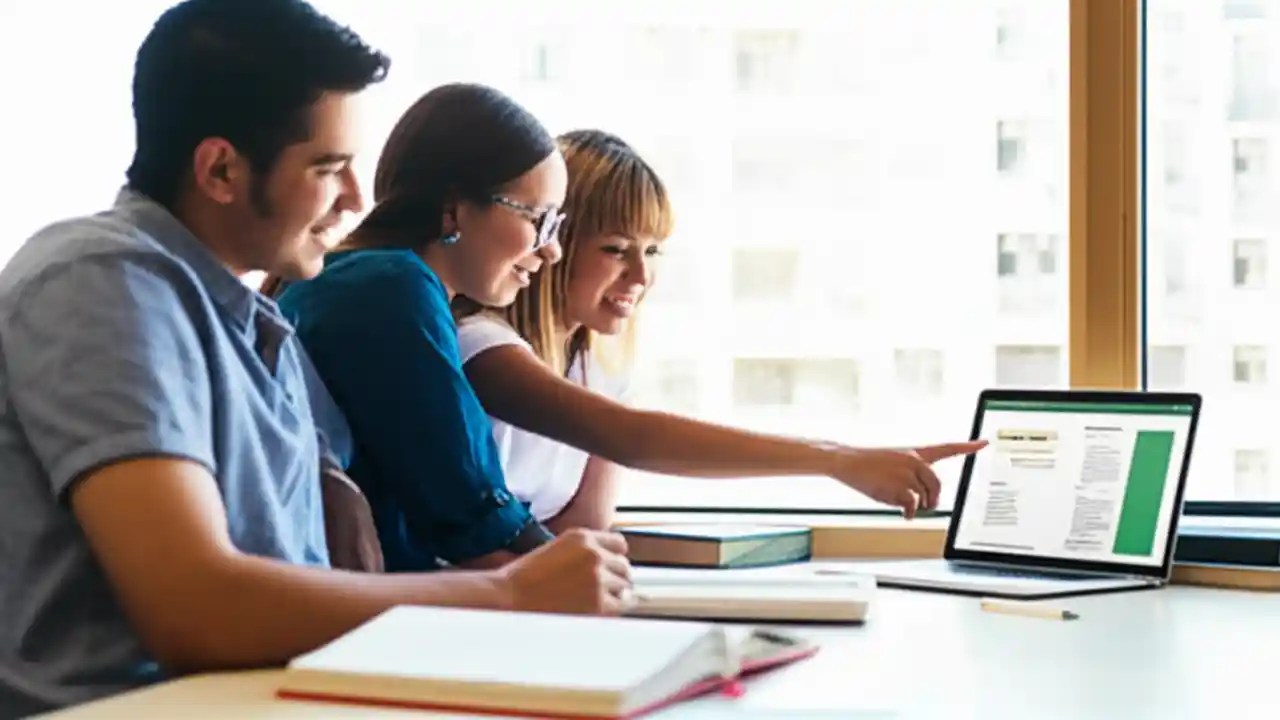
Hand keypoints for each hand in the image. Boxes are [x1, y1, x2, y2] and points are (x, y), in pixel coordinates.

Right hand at [497, 528, 632, 614]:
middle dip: (617, 578)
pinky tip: (604, 611)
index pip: (619, 544)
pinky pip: (623, 605)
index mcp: (581, 537)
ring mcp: (598, 578)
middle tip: (606, 589)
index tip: (612, 568)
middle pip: (624, 566)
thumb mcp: (555, 550)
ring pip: (626, 586)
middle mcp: (594, 554)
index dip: (615, 558)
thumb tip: (605, 567)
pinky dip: (616, 609)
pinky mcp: (599, 603)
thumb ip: (582, 554)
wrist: (507, 599)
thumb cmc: (522, 579)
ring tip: (600, 602)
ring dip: (617, 594)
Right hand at [830, 441, 987, 518]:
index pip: (947, 448)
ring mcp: (908, 474)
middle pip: (937, 485)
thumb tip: (921, 499)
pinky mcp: (900, 487)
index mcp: (915, 452)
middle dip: (931, 499)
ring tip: (898, 501)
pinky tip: (902, 512)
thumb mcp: (893, 460)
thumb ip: (912, 473)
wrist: (847, 460)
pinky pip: (913, 506)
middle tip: (921, 504)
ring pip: (924, 498)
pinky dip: (908, 512)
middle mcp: (915, 461)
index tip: (984, 443)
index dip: (968, 446)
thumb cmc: (867, 463)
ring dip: (914, 506)